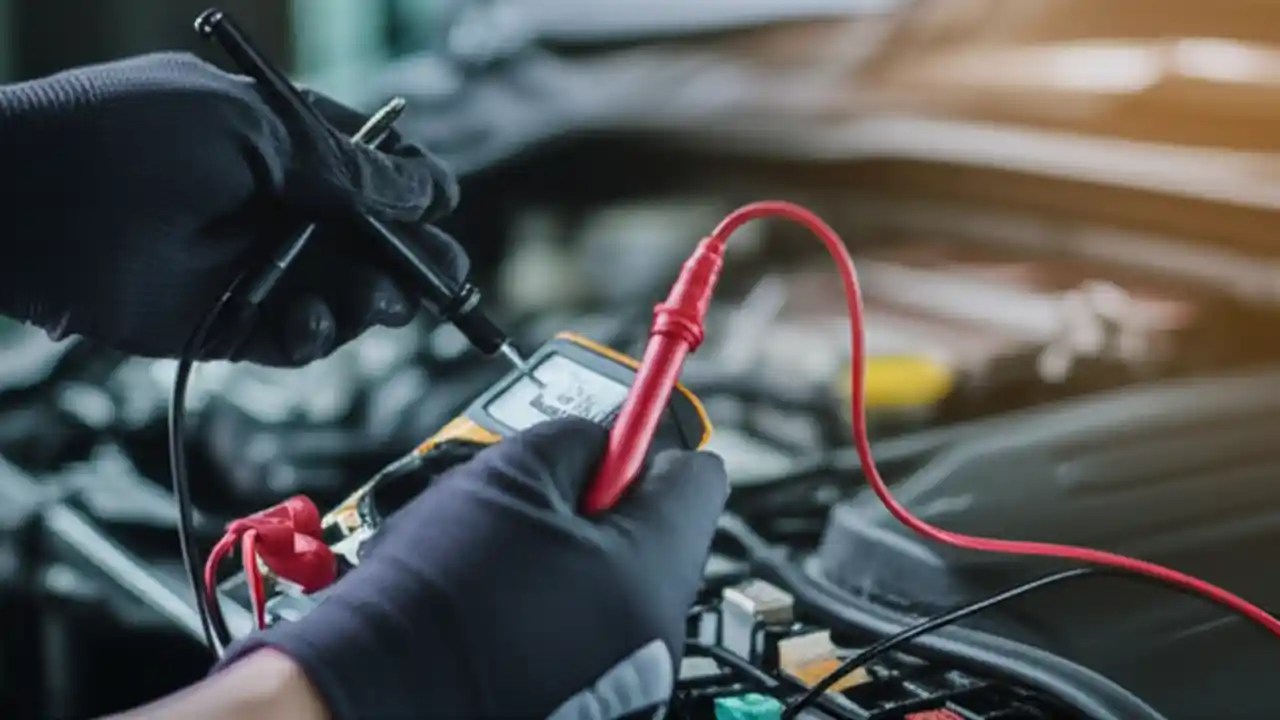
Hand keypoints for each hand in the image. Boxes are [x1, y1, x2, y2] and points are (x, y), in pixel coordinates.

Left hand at [0, 52, 463, 364]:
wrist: (29, 204)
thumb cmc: (135, 138)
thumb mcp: (256, 131)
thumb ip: (350, 169)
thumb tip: (432, 190)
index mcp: (289, 144)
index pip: (377, 168)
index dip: (417, 187)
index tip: (441, 202)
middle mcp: (283, 208)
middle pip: (378, 241)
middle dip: (416, 259)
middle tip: (439, 277)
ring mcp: (261, 268)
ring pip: (349, 297)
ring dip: (376, 301)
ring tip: (376, 299)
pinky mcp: (233, 324)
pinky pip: (299, 340)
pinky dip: (314, 336)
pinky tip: (305, 322)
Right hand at [218, 418, 728, 718]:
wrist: (372, 691)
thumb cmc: (437, 591)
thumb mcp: (509, 473)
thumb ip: (573, 438)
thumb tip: (600, 439)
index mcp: (654, 567)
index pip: (700, 474)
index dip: (652, 440)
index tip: (615, 430)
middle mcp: (655, 629)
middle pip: (658, 529)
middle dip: (602, 498)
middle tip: (540, 490)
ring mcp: (625, 673)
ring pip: (618, 578)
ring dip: (572, 548)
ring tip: (503, 547)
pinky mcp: (588, 697)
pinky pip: (588, 625)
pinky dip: (552, 600)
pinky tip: (497, 596)